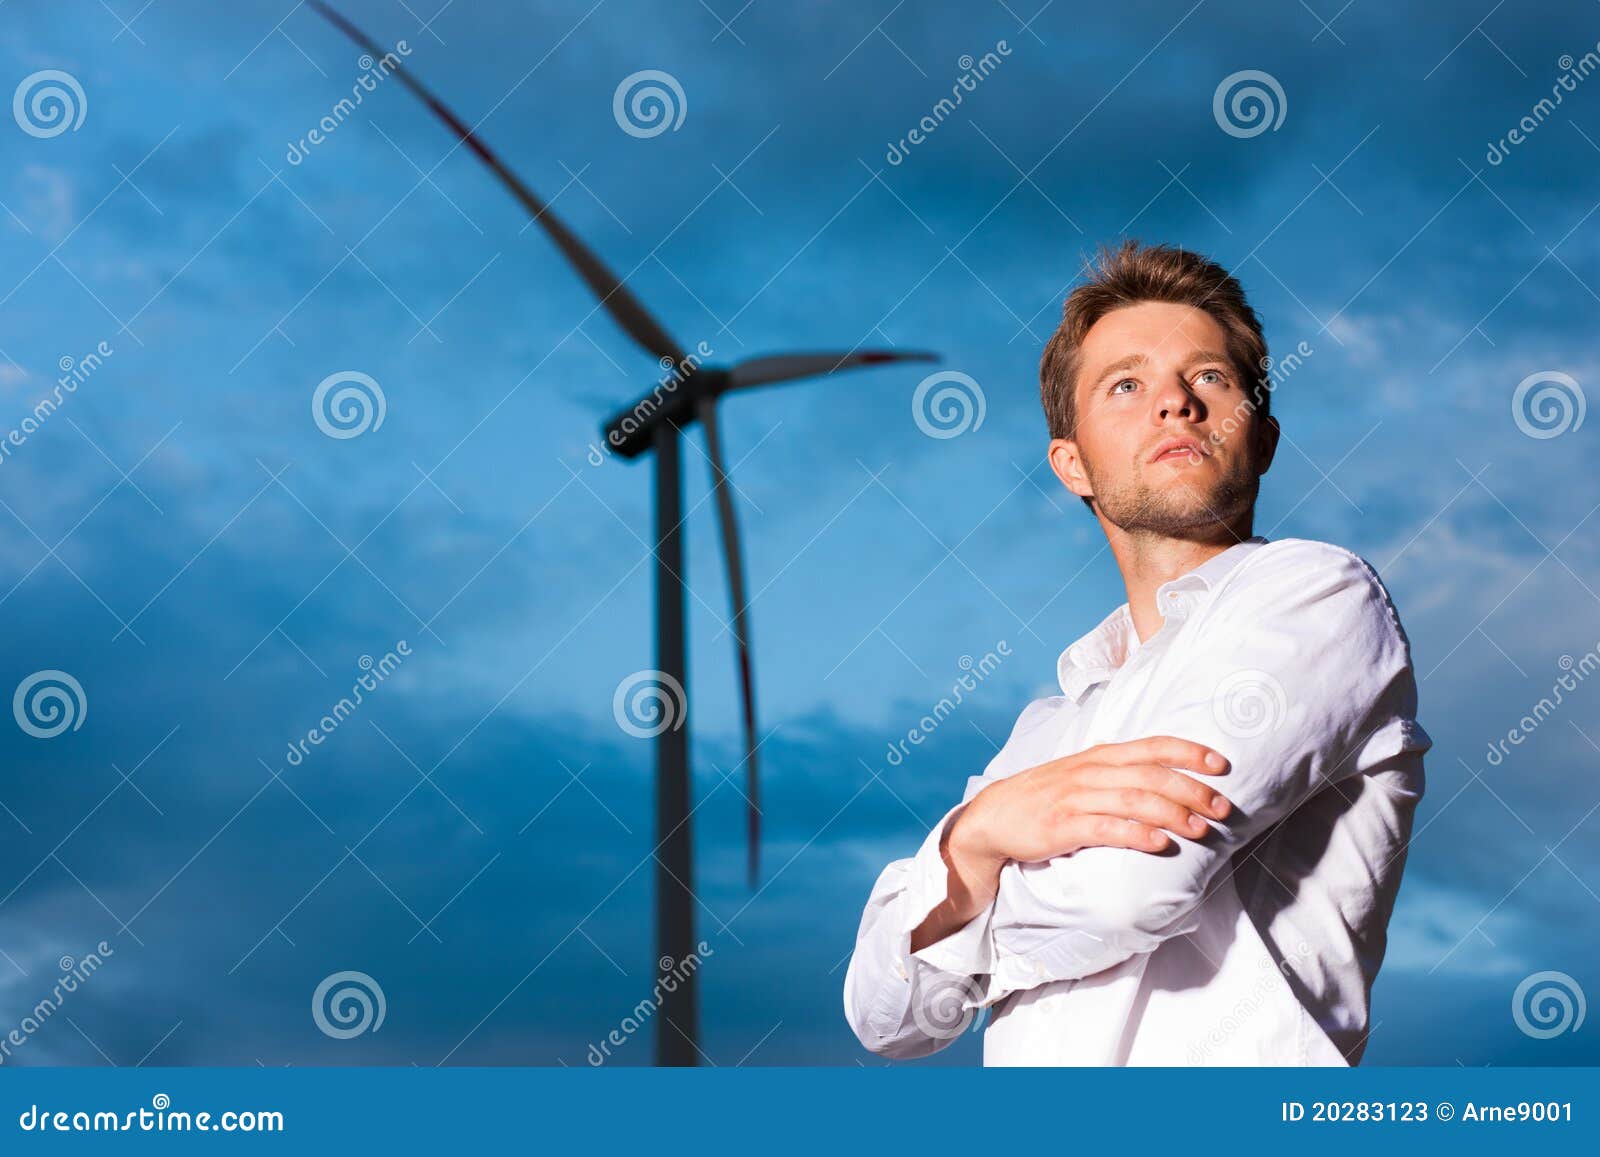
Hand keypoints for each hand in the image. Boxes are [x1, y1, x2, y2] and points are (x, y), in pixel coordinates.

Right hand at [949, 735, 1232, 865]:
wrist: (992, 819)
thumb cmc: (1045, 798)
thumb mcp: (1081, 774)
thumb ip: (1118, 773)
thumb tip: (1166, 778)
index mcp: (1099, 756)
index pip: (1151, 746)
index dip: (1188, 751)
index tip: (1221, 764)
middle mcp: (1090, 772)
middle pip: (1150, 775)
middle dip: (1192, 789)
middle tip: (1222, 807)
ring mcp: (1075, 798)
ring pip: (1133, 800)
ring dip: (1172, 813)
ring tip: (1201, 829)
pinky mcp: (1062, 826)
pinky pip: (1105, 828)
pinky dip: (1136, 834)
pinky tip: (1160, 843)